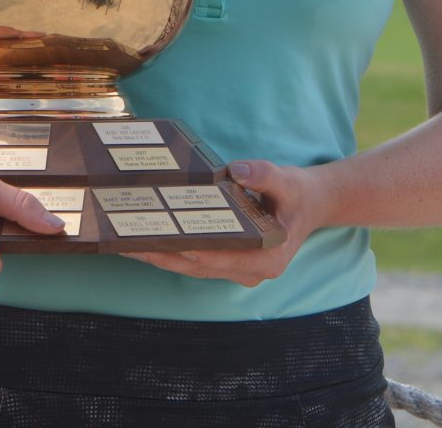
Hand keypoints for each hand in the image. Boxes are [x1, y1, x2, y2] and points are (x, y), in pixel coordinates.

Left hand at [124, 159, 328, 286]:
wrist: (312, 203)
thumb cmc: (299, 194)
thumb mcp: (288, 181)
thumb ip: (265, 175)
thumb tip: (236, 170)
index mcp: (268, 258)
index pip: (220, 258)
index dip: (188, 251)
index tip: (160, 242)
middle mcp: (252, 272)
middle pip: (199, 267)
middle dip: (163, 257)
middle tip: (128, 244)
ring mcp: (240, 271)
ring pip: (194, 269)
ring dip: (162, 258)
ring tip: (128, 245)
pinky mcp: (230, 263)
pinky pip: (197, 262)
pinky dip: (173, 253)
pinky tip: (149, 242)